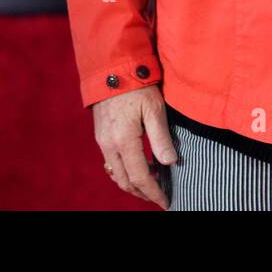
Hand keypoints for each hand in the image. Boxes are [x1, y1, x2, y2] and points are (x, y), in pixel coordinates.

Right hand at [93, 85, 177, 208]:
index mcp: (124, 141)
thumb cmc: (137, 86)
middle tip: (159, 197)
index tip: (165, 202)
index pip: (140, 177)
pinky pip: (110, 163)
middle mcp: (109, 145)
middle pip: (125, 181)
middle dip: (142, 193)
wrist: (112, 69)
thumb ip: (161, 138)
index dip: (153, 193)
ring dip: (132, 184)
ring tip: (151, 185)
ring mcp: (102, 141)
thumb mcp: (155, 109)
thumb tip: (170, 162)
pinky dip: (123, 172)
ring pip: (115, 174)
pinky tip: (136, 167)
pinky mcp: (101, 135)